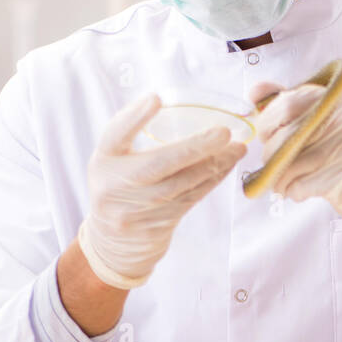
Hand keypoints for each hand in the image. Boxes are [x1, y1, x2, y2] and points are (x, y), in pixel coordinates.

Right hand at [77, 92, 246, 288]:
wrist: (114, 242)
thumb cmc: (119, 184)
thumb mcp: (113, 158)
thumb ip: (130, 133)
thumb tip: (167, 99)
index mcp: (103, 161)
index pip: (115, 135)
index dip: (134, 117)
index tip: (156, 98)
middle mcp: (117, 186)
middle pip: (157, 164)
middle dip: (194, 148)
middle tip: (223, 132)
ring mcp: (138, 209)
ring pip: (183, 184)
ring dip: (215, 164)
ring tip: (237, 148)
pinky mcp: (159, 224)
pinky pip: (192, 197)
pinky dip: (212, 179)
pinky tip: (227, 165)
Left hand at [249, 81, 341, 240]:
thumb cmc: (336, 144)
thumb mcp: (315, 115)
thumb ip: (284, 101)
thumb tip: (254, 92)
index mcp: (333, 97)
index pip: (286, 105)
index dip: (267, 123)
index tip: (266, 136)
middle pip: (288, 136)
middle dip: (270, 154)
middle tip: (269, 164)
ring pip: (293, 164)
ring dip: (278, 177)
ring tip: (279, 181)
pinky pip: (303, 185)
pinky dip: (291, 191)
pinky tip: (294, 190)